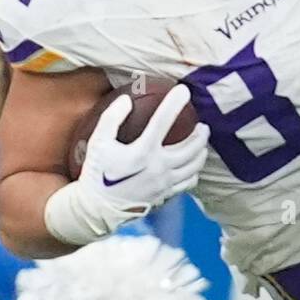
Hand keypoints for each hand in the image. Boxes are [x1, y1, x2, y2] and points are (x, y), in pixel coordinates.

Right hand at [45, 85, 209, 244]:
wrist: (96, 209)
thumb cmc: (96, 173)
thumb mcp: (98, 142)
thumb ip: (112, 118)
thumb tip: (126, 100)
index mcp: (143, 151)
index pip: (163, 121)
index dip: (174, 103)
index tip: (184, 90)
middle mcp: (159, 167)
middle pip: (191, 146)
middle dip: (201, 133)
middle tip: (203, 125)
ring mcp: (165, 183)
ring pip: (194, 165)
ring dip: (201, 152)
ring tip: (201, 144)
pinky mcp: (165, 195)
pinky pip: (189, 182)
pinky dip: (194, 171)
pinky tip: (192, 166)